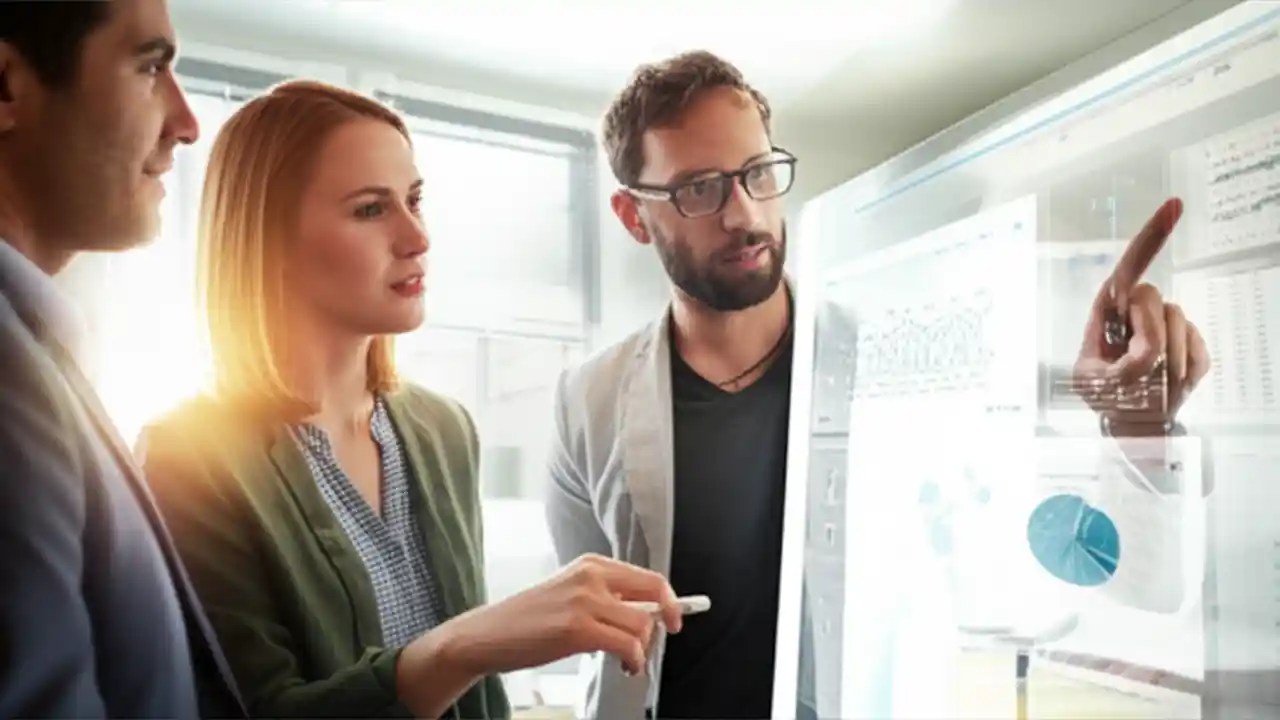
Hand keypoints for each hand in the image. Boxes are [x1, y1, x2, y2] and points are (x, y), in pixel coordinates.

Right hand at [420, 553, 680, 674]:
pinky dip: (634, 660)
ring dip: (642, 649)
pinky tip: (624, 666)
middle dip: (666, 619)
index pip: (647, 576)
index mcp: (591, 564)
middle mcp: (591, 575)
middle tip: (659, 640)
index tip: (674, 618)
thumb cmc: (527, 621)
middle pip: (653, 592)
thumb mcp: (569, 595)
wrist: (487, 635)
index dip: (669, 599)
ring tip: (628, 661)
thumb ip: (605, 598)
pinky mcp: (577, 628)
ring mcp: (584, 600)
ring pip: (642, 624)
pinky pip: (627, 645)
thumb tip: (647, 615)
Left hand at [1072, 198, 1210, 434]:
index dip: (1150, 237)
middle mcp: (1140, 313)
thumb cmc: (1107, 398)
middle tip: (1134, 362)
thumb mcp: (1098, 380)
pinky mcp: (1194, 345)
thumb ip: (1130, 358)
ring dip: (1166, 356)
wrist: (1133, 425)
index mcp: (1110, 312)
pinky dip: (1185, 369)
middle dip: (1145, 331)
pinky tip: (1170, 382)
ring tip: (1150, 379)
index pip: (1129, 268)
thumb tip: (1157, 339)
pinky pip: (1198, 347)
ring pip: (1178, 321)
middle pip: (1152, 298)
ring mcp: (1169, 328)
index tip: (1174, 206)